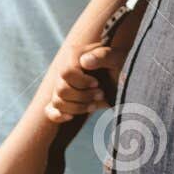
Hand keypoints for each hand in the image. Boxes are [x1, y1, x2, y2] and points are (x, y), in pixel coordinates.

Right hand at [43, 5, 144, 122]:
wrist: (123, 75)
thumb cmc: (121, 64)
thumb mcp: (118, 58)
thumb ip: (103, 56)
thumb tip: (84, 62)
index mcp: (75, 56)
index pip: (66, 72)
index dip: (81, 82)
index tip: (96, 84)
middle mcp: (64, 71)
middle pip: (61, 90)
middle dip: (82, 96)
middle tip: (100, 94)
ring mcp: (62, 86)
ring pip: (57, 102)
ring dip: (77, 108)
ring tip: (94, 105)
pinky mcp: (64, 100)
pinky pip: (50, 110)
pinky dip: (58, 116)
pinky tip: (70, 117)